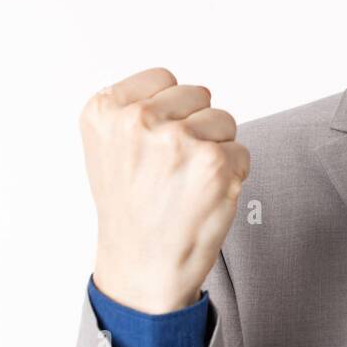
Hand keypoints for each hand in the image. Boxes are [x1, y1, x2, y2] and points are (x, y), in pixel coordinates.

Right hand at [80, 67, 249, 313]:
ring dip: (216, 149)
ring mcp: (178, 140)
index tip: (152, 146)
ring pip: (224, 120)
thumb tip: (181, 89)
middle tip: (172, 169)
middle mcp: (138, 121)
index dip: (169, 112)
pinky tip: (204, 196)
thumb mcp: (108, 147)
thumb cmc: (130, 208)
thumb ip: (136, 108)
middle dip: (195, 127)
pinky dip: (232, 173)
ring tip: (187, 182)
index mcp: (106, 111)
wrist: (142, 267)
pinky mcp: (214, 163)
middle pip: (199, 95)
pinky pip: (241, 150)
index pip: (164, 79)